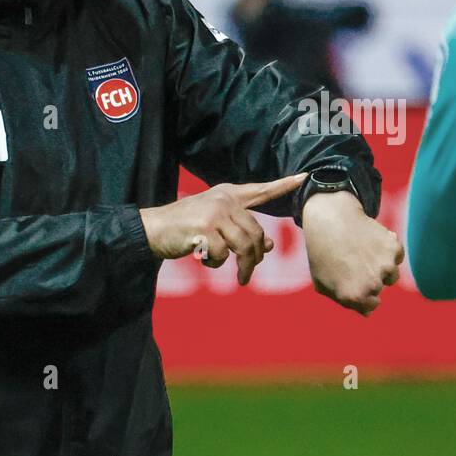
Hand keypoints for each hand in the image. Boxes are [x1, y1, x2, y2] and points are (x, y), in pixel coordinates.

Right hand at [140, 173, 306, 284]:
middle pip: (256, 233)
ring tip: (240, 278)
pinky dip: (216, 264)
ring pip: (244, 246)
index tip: (303, 176)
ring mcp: (215, 214)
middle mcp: (224, 200)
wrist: (152, 228)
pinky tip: (203, 259)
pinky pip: (223, 255)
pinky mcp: (205, 230)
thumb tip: (270, 246)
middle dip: (257, 257)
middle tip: (249, 274)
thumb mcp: (215, 224)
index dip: (283, 185)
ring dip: (244, 266)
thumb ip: (241, 230)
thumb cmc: (185, 228)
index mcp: (228, 195)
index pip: (261, 190)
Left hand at [302, 190, 403, 315]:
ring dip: (382, 265)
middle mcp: (372, 284)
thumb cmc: (322, 253)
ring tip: (362, 250)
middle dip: (369, 278)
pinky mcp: (394, 247)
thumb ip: (344, 301)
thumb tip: (367, 313)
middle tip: (352, 259)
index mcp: (355, 296)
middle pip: (380, 288)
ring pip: (392, 274)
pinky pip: (397, 255)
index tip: (351, 278)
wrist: (330, 218)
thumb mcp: (322, 283)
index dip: (362, 292)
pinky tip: (370, 240)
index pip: (371, 305)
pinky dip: (388, 249)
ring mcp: (385, 266)